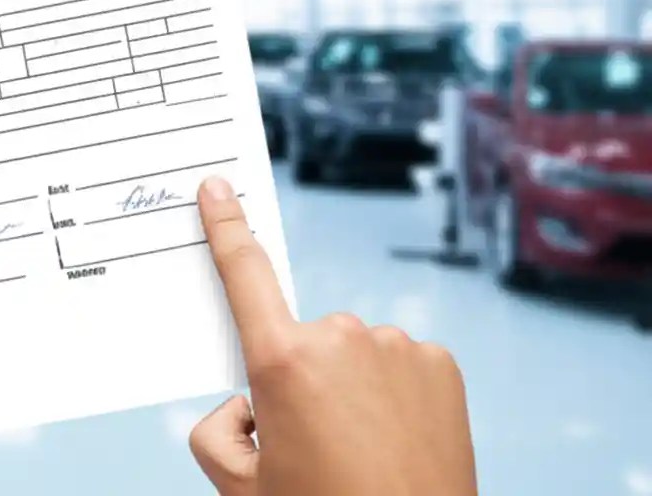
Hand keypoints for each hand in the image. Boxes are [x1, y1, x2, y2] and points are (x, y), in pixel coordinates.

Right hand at [188, 177, 476, 495]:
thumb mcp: (240, 486)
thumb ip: (216, 431)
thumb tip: (246, 404)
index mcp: (281, 362)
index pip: (244, 275)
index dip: (225, 227)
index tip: (217, 190)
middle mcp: (339, 339)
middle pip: (298, 341)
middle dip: (296, 379)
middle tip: (312, 442)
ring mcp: (395, 347)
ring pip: (348, 354)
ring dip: (347, 388)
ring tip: (361, 449)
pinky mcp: (438, 363)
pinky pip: (395, 364)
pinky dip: (390, 394)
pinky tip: (396, 437)